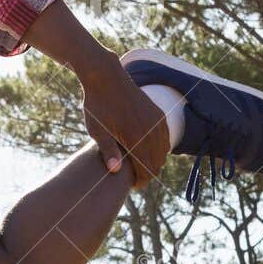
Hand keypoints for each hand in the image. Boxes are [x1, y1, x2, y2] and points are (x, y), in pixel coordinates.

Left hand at [82, 59, 170, 187]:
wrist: (106, 77)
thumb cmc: (96, 105)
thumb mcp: (97, 130)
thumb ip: (107, 151)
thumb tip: (115, 171)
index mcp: (135, 137)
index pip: (145, 169)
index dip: (141, 181)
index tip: (133, 186)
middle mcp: (150, 130)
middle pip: (157, 162)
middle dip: (148, 173)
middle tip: (136, 178)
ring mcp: (156, 121)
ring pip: (163, 151)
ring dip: (155, 161)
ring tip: (140, 165)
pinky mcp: (158, 114)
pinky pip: (166, 138)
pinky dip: (160, 148)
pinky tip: (148, 150)